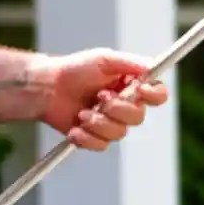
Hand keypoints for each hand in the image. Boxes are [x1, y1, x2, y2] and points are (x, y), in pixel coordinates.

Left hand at [30, 48, 169, 150]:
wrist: (45, 88)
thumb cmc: (75, 69)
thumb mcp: (104, 59)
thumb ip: (130, 62)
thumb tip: (151, 67)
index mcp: (133, 87)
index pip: (158, 95)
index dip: (154, 95)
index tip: (140, 89)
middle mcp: (126, 106)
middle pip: (138, 117)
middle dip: (117, 109)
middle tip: (100, 97)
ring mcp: (111, 123)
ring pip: (119, 133)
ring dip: (99, 123)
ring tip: (82, 113)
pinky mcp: (95, 137)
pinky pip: (101, 145)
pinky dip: (87, 137)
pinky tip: (75, 128)